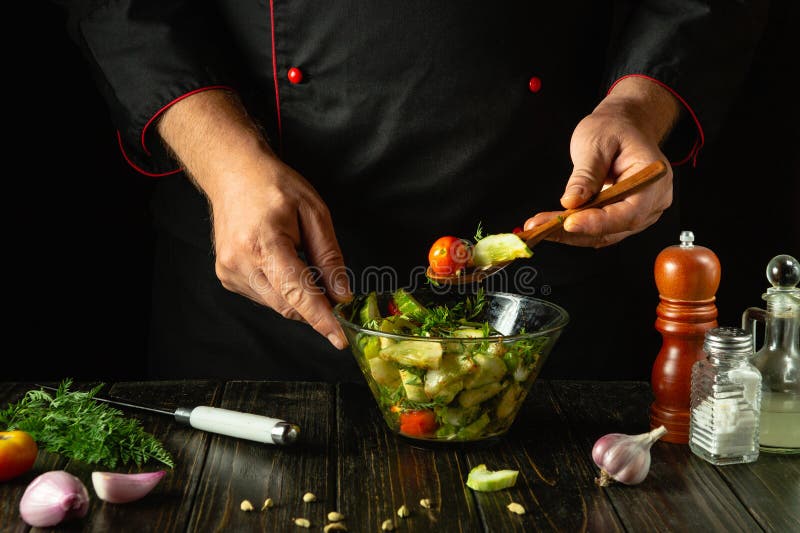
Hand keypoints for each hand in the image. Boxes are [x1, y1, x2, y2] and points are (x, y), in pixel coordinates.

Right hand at [158, 90, 350, 348]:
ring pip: (277, 305)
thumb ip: (329, 256)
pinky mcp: (227, 277)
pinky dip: (282, 290)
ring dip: (298, 297)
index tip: (340, 338)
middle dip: (315, 307)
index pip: (298, 293)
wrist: (232, 173)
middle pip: (288, 305)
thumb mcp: (314, 212)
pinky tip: (282, 264)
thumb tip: (342, 295)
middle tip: (335, 292)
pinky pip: (264, 297)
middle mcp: (241, 263)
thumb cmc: (274, 186)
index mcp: (264, 244)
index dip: (321, 319)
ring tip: (301, 262)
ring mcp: (230, 272)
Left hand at [524, 77, 679, 246]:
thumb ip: (586, 175)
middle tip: (540, 227)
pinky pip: (600, 230)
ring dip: (570, 234)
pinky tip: (551, 225)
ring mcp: (641, 212)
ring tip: (539, 227)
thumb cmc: (614, 128)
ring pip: (605, 234)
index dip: (599, 222)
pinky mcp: (623, 216)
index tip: (568, 223)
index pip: (630, 212)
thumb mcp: (595, 142)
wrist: (623, 126)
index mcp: (654, 177)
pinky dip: (575, 229)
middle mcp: (653, 200)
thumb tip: (572, 202)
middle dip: (575, 230)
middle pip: (615, 228)